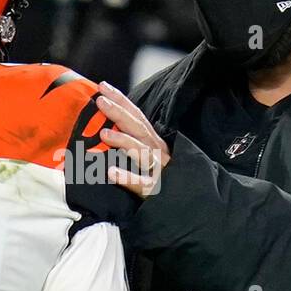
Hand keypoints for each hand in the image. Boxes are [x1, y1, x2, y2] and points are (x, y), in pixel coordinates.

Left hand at [95, 81, 170, 197]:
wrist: (189, 203)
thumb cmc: (162, 178)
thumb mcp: (150, 156)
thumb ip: (134, 141)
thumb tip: (107, 127)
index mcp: (154, 142)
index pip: (137, 116)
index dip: (121, 100)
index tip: (103, 87)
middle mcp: (158, 151)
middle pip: (138, 129)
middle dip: (119, 113)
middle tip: (101, 102)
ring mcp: (158, 170)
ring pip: (142, 153)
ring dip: (124, 142)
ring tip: (104, 134)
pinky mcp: (156, 191)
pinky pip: (141, 184)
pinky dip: (127, 178)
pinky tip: (111, 173)